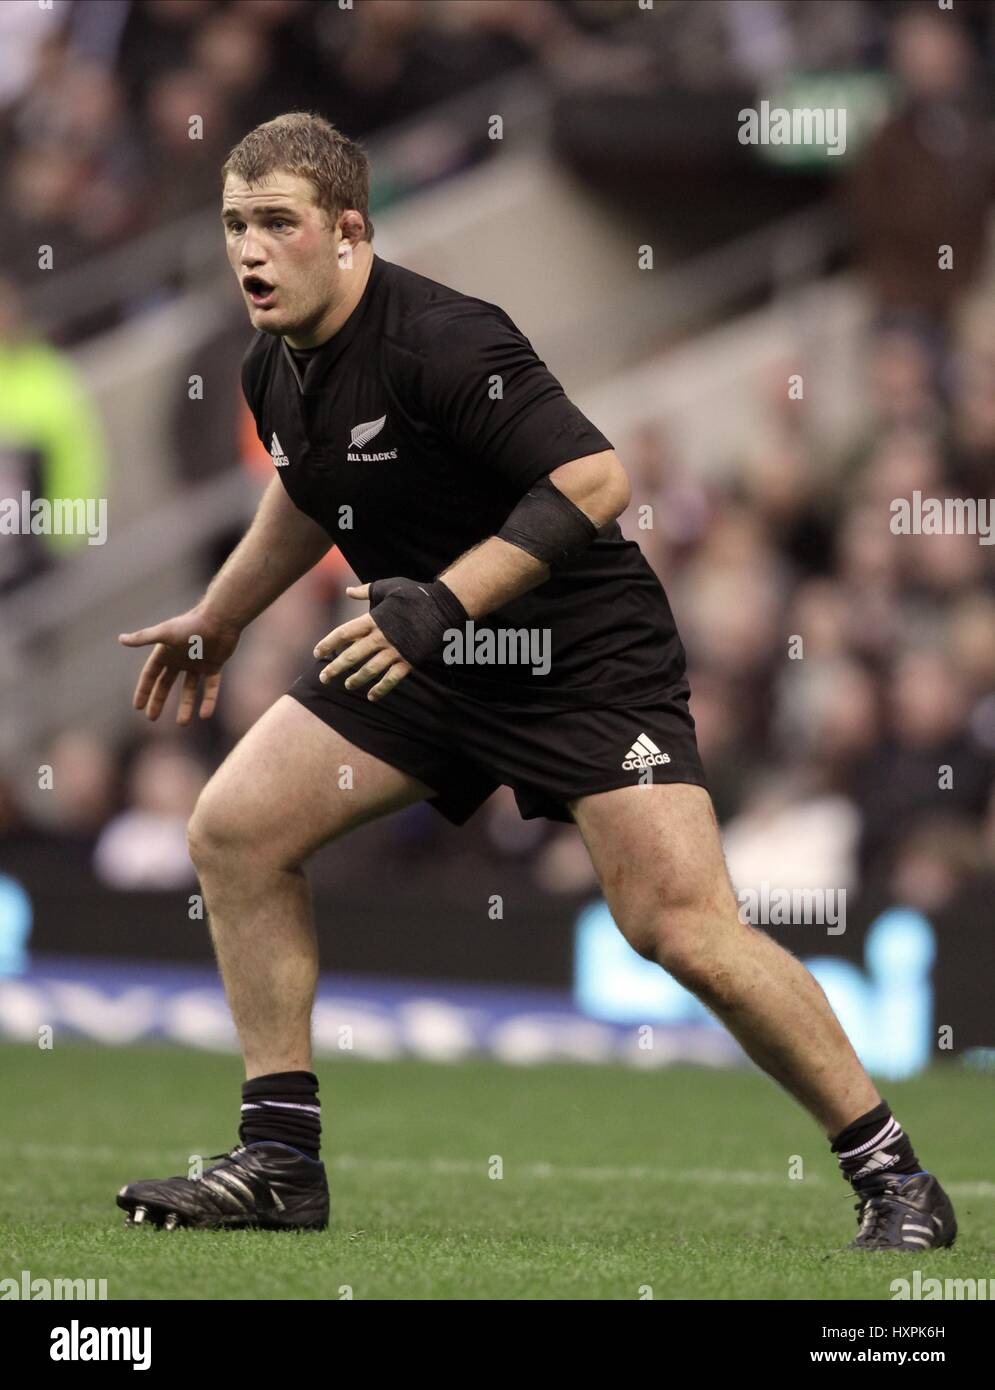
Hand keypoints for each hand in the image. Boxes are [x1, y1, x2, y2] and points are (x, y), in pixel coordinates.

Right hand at [118, 606, 240, 723]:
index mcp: (166, 652)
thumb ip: (144, 638)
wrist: (220, 619)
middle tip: (152, 719)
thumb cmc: (191, 625)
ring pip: (190, 689)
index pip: (150, 675)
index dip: (144, 690)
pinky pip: (210, 687)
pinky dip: (209, 701)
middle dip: (159, 700)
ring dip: (186, 706)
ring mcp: (197, 663)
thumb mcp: (165, 633)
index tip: (138, 707)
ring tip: (183, 724)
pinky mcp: (215, 666)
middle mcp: (180, 658)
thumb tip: (120, 639)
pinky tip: (205, 715)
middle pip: (166, 684)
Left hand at [313, 583, 411, 701]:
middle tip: (324, 677)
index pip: (343, 633)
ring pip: (370, 670)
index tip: (317, 653)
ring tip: (348, 685)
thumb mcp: (388, 587)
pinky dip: (381, 689)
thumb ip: (366, 591)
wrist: (442, 605)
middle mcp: (381, 637)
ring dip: (356, 680)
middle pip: (352, 656)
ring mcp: (395, 650)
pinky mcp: (409, 660)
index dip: (328, 643)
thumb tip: (348, 591)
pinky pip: (392, 678)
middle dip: (335, 668)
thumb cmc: (414, 593)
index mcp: (373, 619)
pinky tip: (372, 696)